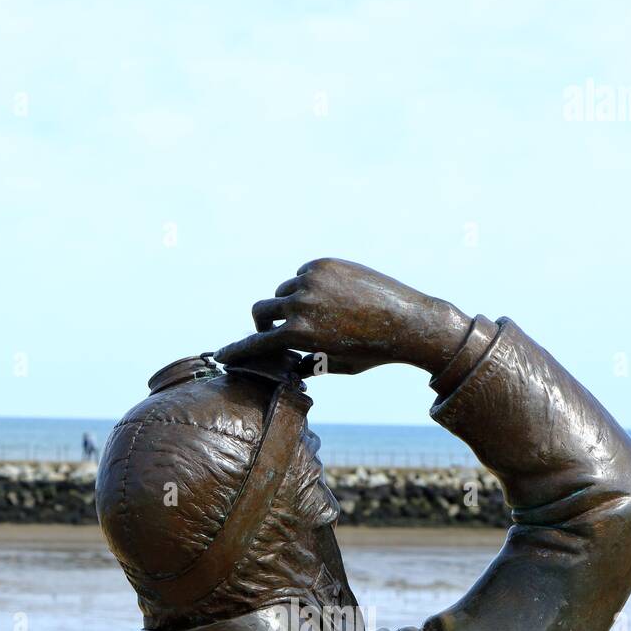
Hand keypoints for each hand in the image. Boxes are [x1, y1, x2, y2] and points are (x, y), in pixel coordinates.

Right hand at [215, 258, 471, 375]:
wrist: (408, 321)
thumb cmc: (371, 351)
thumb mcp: (335, 365)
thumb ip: (306, 363)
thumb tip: (288, 365)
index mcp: (299, 335)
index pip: (255, 343)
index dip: (236, 350)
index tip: (222, 354)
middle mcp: (300, 305)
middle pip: (260, 311)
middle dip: (264, 324)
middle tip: (277, 331)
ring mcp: (311, 281)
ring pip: (284, 292)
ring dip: (291, 305)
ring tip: (321, 315)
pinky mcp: (324, 264)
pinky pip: (303, 275)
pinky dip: (309, 287)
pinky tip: (335, 297)